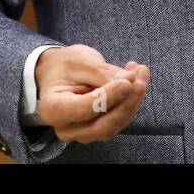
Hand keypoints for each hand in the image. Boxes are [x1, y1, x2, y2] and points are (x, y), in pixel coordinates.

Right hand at [34, 44, 149, 142]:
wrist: (58, 72)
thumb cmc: (65, 65)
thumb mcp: (81, 61)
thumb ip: (104, 73)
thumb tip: (130, 80)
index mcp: (53, 109)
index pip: (85, 109)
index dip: (110, 97)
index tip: (128, 82)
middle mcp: (66, 128)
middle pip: (103, 126)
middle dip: (127, 103)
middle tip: (140, 79)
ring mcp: (81, 132)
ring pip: (114, 125)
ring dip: (132, 100)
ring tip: (140, 72)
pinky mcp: (96, 129)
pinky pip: (117, 120)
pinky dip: (130, 101)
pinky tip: (136, 79)